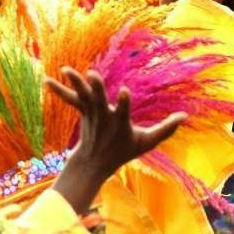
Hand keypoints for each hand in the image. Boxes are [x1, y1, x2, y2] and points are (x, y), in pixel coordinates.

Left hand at [48, 67, 185, 213]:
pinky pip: (71, 99)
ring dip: (75, 84)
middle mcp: (103, 118)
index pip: (122, 111)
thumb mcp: (147, 142)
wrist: (94, 163)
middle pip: (98, 101)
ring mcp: (91, 115)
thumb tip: (185, 115)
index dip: (123, 102)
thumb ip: (166, 129)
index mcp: (120, 124)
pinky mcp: (83, 112)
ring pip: (83, 96)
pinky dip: (60, 90)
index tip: (123, 90)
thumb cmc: (123, 151)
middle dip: (95, 88)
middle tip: (92, 74)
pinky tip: (47, 80)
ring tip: (66, 70)